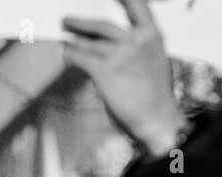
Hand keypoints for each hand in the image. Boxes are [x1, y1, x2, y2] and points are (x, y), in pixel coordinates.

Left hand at [62, 0, 185, 158]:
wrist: (157, 121)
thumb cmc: (157, 96)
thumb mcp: (157, 60)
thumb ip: (140, 46)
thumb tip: (118, 41)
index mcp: (152, 35)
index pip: (136, 5)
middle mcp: (136, 40)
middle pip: (101, 25)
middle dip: (80, 23)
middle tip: (66, 21)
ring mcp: (119, 55)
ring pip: (87, 43)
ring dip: (72, 41)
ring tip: (64, 40)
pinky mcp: (104, 72)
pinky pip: (80, 58)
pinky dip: (71, 55)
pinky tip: (67, 55)